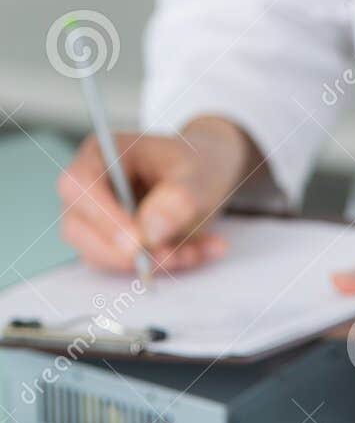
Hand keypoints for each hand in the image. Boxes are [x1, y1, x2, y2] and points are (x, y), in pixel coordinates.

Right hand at [58, 116, 261, 272]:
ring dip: (151, 262)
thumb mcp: (200, 174)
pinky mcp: (112, 246)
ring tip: (197, 250)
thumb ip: (178, 198)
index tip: (138, 243)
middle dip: (123, 253)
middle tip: (171, 256)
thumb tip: (148, 233)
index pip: (79, 185)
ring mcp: (96, 220)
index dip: (103, 217)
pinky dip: (164, 266)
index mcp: (102, 154)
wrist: (209, 176)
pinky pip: (125, 268)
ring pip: (100, 255)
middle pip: (77, 228)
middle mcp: (89, 188)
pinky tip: (198, 252)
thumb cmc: (198, 164)